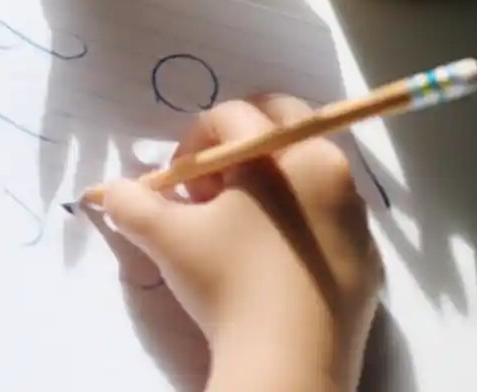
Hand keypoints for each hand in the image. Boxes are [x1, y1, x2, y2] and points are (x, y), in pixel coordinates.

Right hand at [96, 97, 381, 391]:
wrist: (288, 361)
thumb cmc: (228, 282)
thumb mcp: (165, 237)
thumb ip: (131, 201)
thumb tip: (110, 189)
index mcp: (288, 150)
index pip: (230, 116)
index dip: (192, 144)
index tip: (179, 187)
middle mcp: (333, 168)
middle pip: (280, 124)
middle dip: (238, 145)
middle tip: (210, 192)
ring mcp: (356, 213)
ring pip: (306, 170)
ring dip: (266, 182)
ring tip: (235, 229)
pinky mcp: (366, 254)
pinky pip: (326, 216)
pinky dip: (296, 221)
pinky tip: (268, 262)